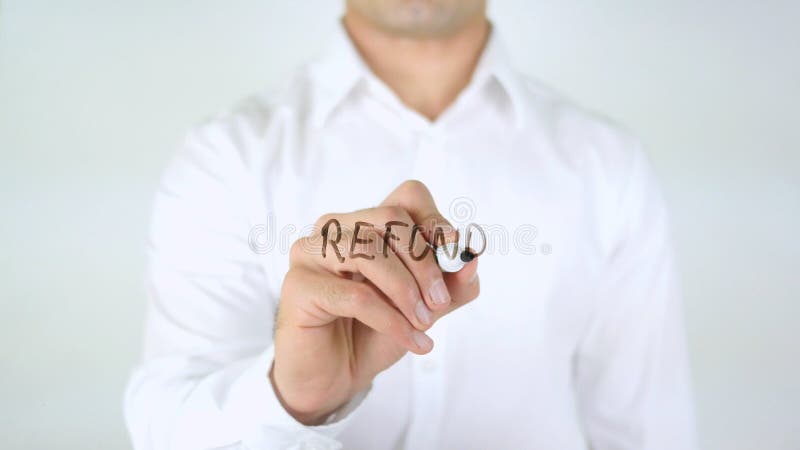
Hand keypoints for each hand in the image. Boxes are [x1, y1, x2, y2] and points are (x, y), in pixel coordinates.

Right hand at [271, 180, 479, 424]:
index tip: (455, 256)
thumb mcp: (425, 307)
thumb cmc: (374, 333)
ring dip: (406, 290)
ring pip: (368, 250)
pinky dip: (391, 319)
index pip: (407, 196)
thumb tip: (472, 259)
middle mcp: (334, 228)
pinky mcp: (297, 285)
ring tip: (424, 324)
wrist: (335, 377)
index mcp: (366, 223)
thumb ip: (451, 284)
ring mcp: (310, 253)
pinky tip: (411, 340)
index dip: (435, 221)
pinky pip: (355, 294)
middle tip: (440, 302)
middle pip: (390, 217)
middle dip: (424, 261)